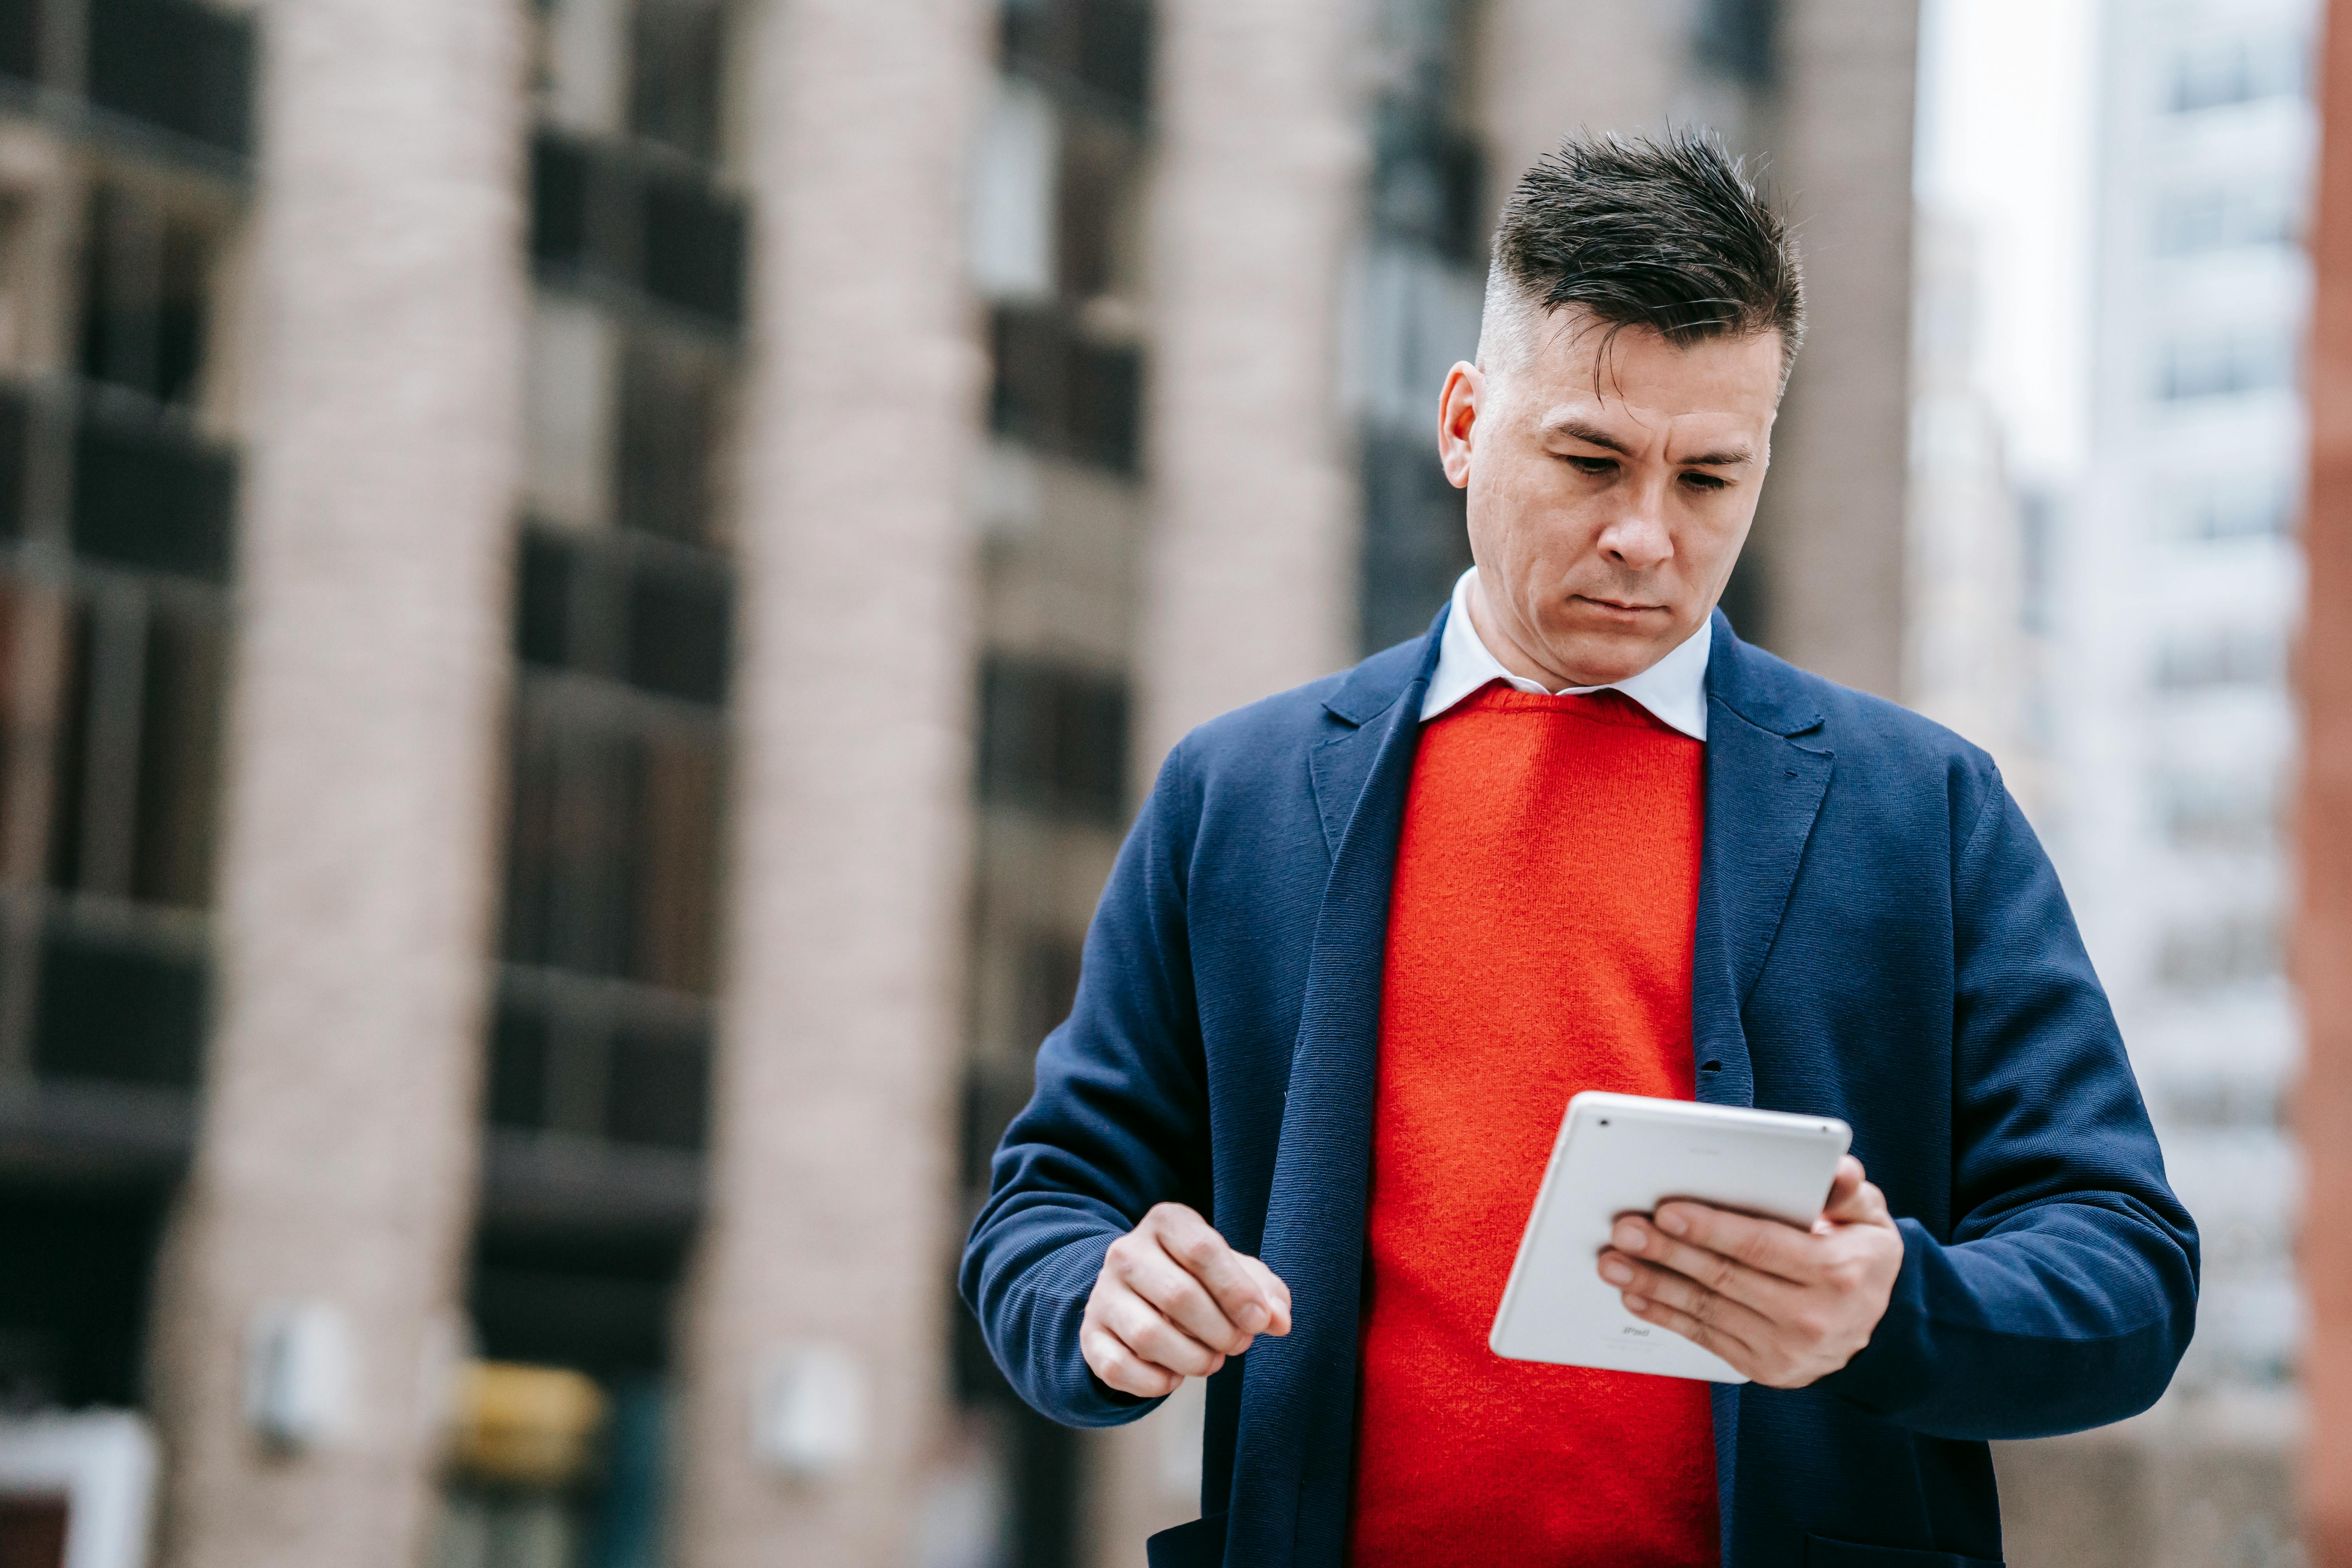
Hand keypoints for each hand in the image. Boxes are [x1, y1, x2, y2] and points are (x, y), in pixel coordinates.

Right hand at [1081, 1202, 1292, 1397]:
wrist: (1138, 1295)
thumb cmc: (1199, 1280)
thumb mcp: (1235, 1272)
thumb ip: (1266, 1292)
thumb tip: (1279, 1321)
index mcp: (1167, 1222)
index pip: (1202, 1249)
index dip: (1237, 1291)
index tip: (1259, 1320)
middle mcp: (1126, 1252)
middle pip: (1179, 1296)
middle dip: (1221, 1331)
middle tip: (1237, 1344)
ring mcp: (1103, 1294)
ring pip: (1148, 1336)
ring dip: (1193, 1360)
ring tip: (1211, 1360)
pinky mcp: (1090, 1335)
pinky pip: (1120, 1368)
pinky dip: (1156, 1383)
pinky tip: (1173, 1375)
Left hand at [1594, 1154, 1902, 1387]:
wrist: (1876, 1327)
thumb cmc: (1859, 1255)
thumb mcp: (1868, 1217)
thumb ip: (1846, 1190)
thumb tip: (1835, 1166)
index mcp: (1838, 1272)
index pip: (1761, 1244)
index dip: (1710, 1228)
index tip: (1666, 1211)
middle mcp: (1813, 1317)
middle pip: (1724, 1278)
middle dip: (1667, 1252)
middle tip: (1624, 1229)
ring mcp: (1787, 1350)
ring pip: (1706, 1310)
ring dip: (1653, 1286)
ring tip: (1612, 1263)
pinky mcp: (1765, 1369)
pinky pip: (1705, 1338)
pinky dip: (1666, 1316)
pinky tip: (1635, 1296)